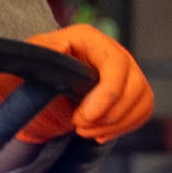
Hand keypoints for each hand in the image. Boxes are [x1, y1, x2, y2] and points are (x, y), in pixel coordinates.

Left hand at [0, 23, 154, 147]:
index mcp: (90, 39)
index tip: (85, 117)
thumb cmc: (30, 72)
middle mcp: (113, 52)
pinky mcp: (129, 92)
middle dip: (110, 114)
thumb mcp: (28, 60)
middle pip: (135, 85)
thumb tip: (58, 48)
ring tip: (85, 130)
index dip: (107, 93)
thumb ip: (43, 53)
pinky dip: (124, 127)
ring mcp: (125, 72)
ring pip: (143, 99)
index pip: (115, 63)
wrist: (34, 89)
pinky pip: (142, 111)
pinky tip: (99, 132)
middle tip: (79, 125)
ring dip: (116, 124)